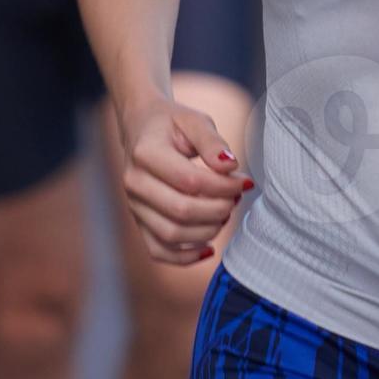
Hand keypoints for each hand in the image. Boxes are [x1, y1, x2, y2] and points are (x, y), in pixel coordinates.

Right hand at [117, 95, 250, 263]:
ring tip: (225, 212)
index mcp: (146, 154)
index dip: (223, 186)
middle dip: (218, 210)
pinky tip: (209, 247)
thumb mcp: (195, 121)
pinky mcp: (139, 221)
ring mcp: (134, 205)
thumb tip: (231, 167)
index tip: (245, 182)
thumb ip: (213, 142)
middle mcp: (134, 183)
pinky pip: (158, 250)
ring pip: (171, 234)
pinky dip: (184, 257)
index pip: (190, 181)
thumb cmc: (173, 123)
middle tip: (236, 198)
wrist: (143, 128)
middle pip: (181, 211)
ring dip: (207, 231)